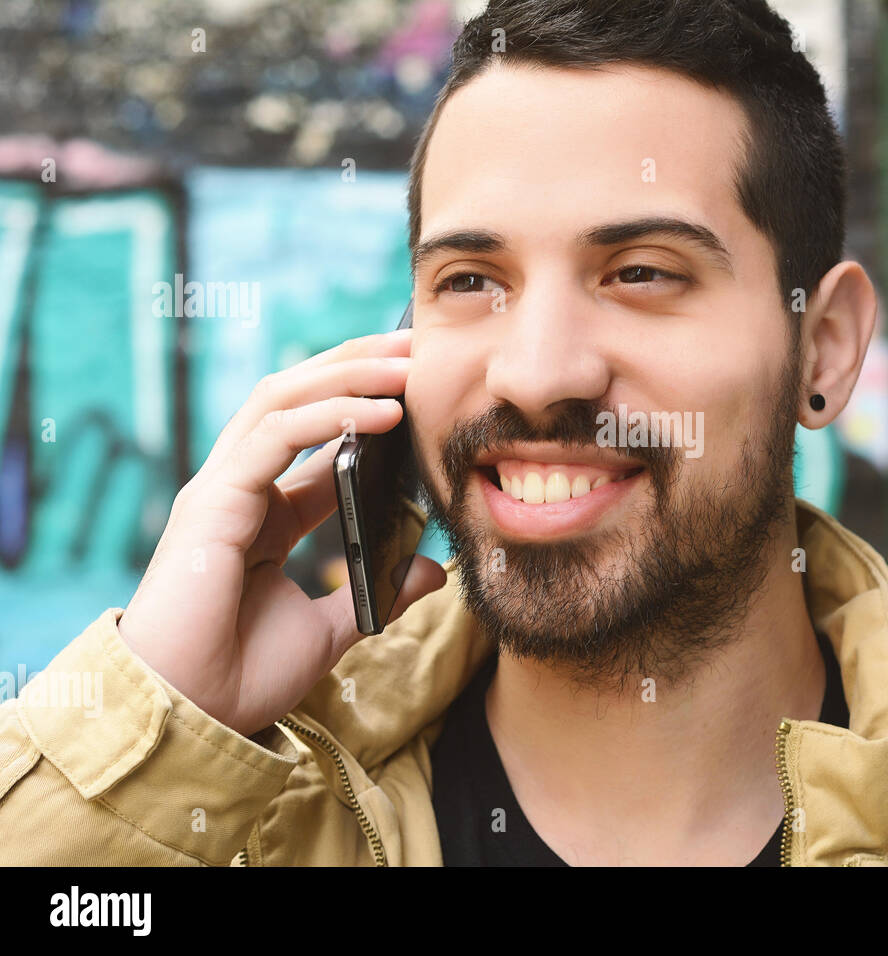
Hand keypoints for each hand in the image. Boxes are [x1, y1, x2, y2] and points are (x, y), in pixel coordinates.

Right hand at [117, 328, 446, 736]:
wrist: (191, 715)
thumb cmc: (243, 676)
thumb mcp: (333, 628)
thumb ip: (377, 592)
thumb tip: (432, 569)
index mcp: (266, 513)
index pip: (318, 436)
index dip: (367, 404)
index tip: (422, 388)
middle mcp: (241, 488)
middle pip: (298, 399)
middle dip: (356, 364)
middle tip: (417, 347)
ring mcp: (223, 488)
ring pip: (284, 399)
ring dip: (348, 373)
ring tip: (407, 363)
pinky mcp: (214, 499)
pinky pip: (276, 435)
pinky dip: (331, 414)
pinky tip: (383, 412)